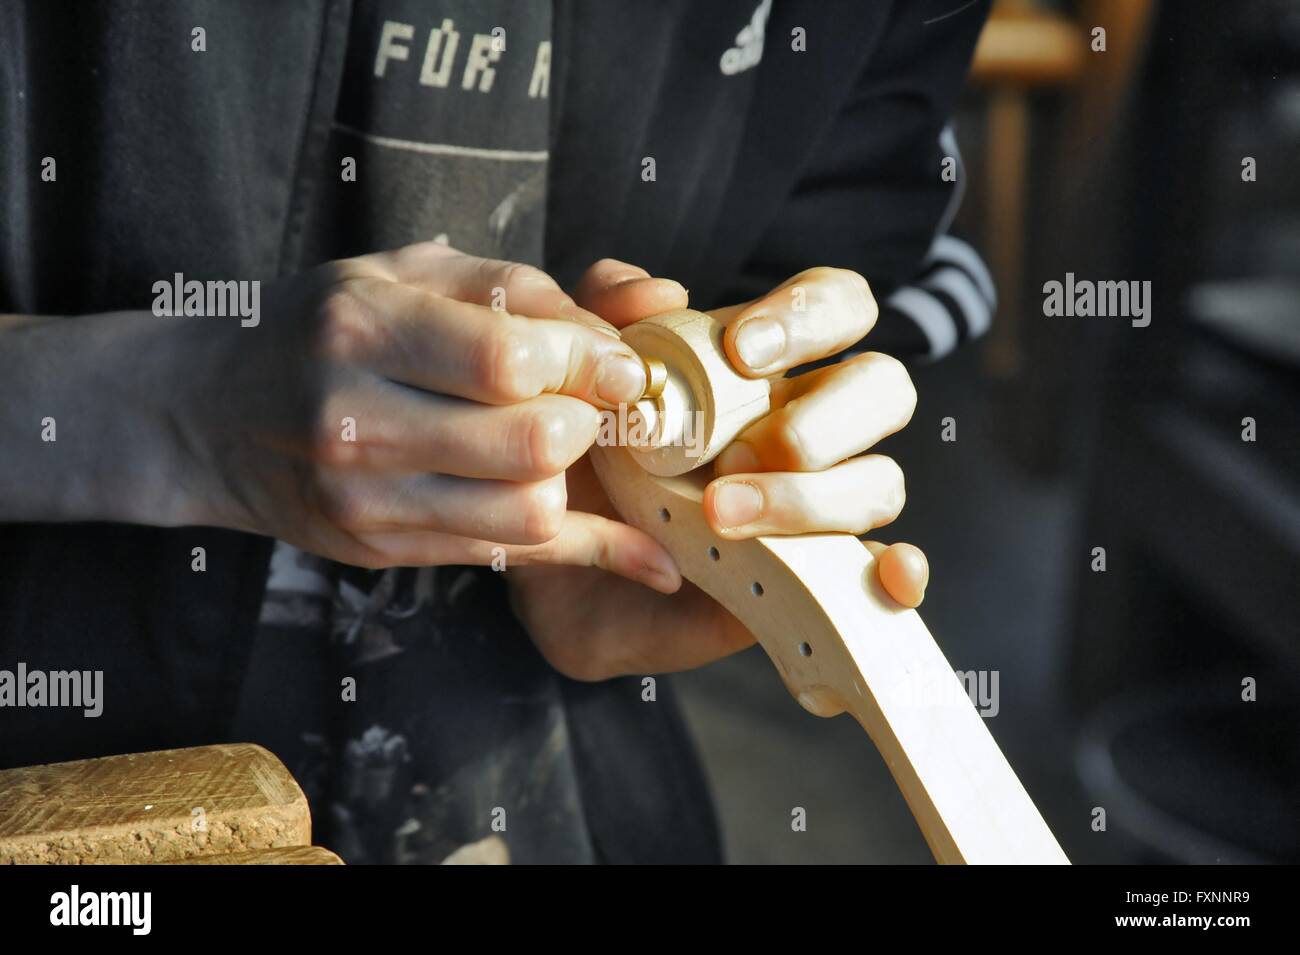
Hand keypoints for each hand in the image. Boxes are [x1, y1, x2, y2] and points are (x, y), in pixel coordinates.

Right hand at [167, 241, 679, 579]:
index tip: (617, 365)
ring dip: (572, 478)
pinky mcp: (380, 549)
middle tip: (586, 405)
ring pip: (528, 512)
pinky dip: (579, 542)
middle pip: (532, 445)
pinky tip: (622, 537)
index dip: (591, 364)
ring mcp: (362, 498)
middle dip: (588, 424)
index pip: (513, 361)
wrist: (215, 413)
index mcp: (361, 326)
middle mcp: (353, 418)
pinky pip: (509, 555)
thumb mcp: (407, 272)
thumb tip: (637, 325)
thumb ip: (524, 288)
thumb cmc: (329, 326)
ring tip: (559, 445)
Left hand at [509, 261, 928, 680]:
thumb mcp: (570, 381)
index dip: (811, 315)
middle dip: (826, 416)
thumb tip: (662, 290)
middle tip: (737, 452)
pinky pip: (889, 574)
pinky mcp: (816, 583)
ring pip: (881, 483)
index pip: (838, 307)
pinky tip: (887, 574)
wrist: (544, 566)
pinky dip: (901, 571)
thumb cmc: (571, 460)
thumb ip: (602, 315)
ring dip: (813, 497)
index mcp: (764, 369)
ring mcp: (819, 508)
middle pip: (884, 388)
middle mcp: (806, 429)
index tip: (742, 350)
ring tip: (722, 514)